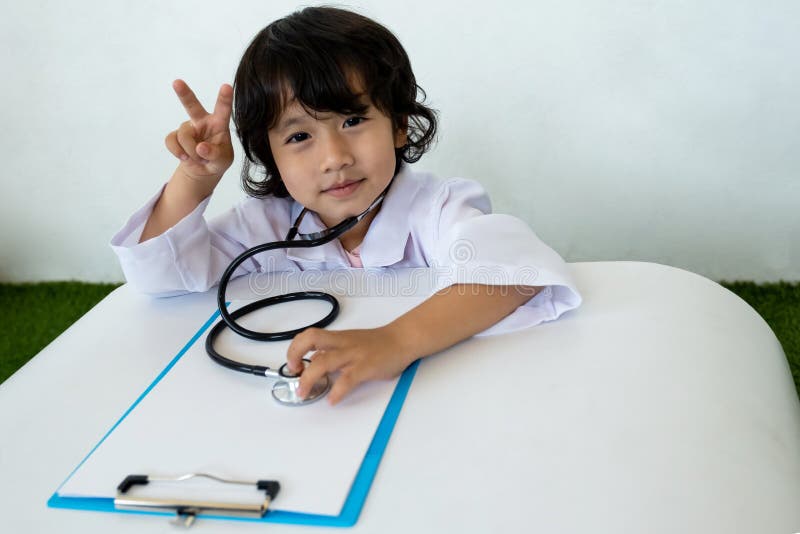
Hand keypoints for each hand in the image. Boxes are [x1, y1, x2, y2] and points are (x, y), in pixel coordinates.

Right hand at [165, 79, 234, 192]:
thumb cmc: (218, 160)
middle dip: (184, 94)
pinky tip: (185, 158)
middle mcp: (202, 121)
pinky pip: (172, 141)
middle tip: (177, 82)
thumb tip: (200, 147)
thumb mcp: (222, 160)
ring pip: (184, 136)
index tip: (227, 86)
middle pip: (192, 105)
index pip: (223, 109)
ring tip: (199, 159)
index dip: (224, 98)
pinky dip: (178, 152)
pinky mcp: (176, 136)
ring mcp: (188, 128)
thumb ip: (215, 154)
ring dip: (191, 152)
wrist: (203, 170)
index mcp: (219, 123)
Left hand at [286, 327, 413, 404]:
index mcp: (338, 338)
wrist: (402, 340)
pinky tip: (332, 399)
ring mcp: (353, 355)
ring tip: (304, 392)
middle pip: (311, 340)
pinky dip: (337, 392)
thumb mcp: (351, 343)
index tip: (292, 364)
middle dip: (295, 355)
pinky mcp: (366, 367)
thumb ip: (333, 351)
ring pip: (323, 362)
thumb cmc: (378, 344)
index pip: (309, 335)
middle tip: (294, 373)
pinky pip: (347, 380)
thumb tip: (315, 361)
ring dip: (308, 379)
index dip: (295, 348)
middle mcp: (342, 344)